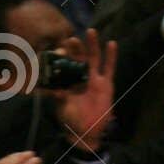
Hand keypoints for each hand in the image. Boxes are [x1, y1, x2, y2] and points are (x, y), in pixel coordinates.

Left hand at [51, 30, 116, 152]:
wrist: (86, 132)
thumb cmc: (71, 120)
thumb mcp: (63, 107)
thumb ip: (59, 97)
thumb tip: (51, 90)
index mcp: (68, 82)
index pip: (65, 65)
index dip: (62, 57)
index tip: (58, 49)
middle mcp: (81, 78)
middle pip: (79, 58)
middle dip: (76, 48)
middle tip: (71, 38)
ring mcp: (94, 79)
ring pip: (94, 58)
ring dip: (93, 45)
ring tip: (91, 32)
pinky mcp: (106, 84)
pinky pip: (109, 68)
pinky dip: (111, 56)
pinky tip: (112, 44)